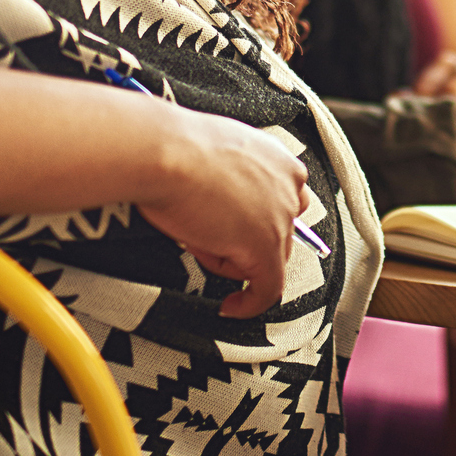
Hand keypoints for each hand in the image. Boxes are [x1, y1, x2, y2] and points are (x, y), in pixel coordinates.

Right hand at [137, 110, 310, 318]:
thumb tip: (218, 199)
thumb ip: (231, 175)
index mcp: (278, 158)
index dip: (254, 215)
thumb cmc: (176, 148)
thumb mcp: (214, 153)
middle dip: (242, 238)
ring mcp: (281, 217)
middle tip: (204, 231)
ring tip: (196, 238)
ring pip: (265, 255)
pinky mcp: (265, 248)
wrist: (166, 154)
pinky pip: (268, 289)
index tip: (237, 226)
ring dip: (233, 258)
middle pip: (276, 228)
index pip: (281, 197)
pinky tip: (231, 306)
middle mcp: (289, 184)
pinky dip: (250, 303)